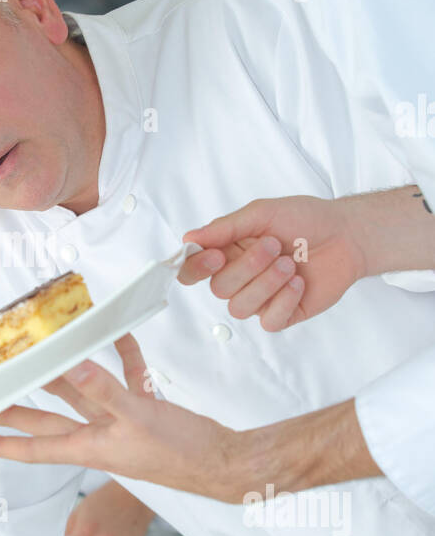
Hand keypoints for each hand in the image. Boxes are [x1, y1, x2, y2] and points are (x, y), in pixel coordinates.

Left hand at [0, 334, 243, 501]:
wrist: (224, 463)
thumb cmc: (181, 454)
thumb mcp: (139, 418)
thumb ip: (105, 390)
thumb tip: (70, 364)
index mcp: (89, 447)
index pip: (33, 447)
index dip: (0, 443)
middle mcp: (99, 437)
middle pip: (46, 420)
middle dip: (15, 409)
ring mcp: (121, 425)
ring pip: (82, 395)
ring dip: (65, 374)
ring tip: (41, 354)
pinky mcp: (145, 413)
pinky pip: (126, 382)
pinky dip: (121, 360)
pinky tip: (120, 336)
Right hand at [179, 195, 367, 331]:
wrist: (346, 235)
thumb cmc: (306, 219)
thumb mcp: (263, 213)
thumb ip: (224, 228)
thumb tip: (189, 238)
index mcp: (227, 252)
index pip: (193, 270)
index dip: (197, 268)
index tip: (216, 255)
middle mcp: (240, 278)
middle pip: (219, 289)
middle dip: (248, 267)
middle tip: (275, 246)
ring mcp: (260, 299)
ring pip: (240, 308)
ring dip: (267, 284)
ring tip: (291, 264)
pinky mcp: (283, 314)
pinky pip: (268, 321)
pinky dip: (283, 301)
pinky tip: (298, 284)